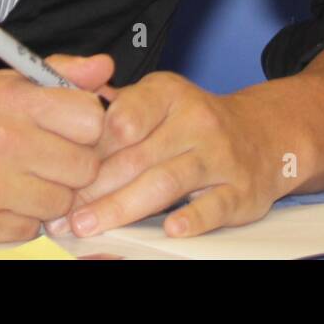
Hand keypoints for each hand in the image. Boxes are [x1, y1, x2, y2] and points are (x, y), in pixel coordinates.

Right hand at [0, 55, 107, 241]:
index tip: (70, 132)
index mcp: (11, 97)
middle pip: (83, 166)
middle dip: (71, 168)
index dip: (86, 128)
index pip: (89, 117)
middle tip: (44, 161)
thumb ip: (53, 74)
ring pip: (60, 202)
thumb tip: (104, 68)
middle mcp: (3, 137)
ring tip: (17, 180)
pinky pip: (31, 229)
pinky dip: (20, 220)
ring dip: (47, 197)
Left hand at [47, 71, 286, 238]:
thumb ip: (116, 109)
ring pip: (165, 182)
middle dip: (93, 186)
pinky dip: (192, 219)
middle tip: (62, 211)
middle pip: (135, 157)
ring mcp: (219, 155)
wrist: (261, 134)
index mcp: (168, 92)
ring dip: (122, 207)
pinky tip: (169, 231)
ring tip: (88, 225)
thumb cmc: (191, 121)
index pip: (123, 117)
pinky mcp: (240, 190)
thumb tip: (64, 122)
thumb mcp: (157, 99)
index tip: (62, 168)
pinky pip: (213, 206)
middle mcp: (195, 119)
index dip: (90, 146)